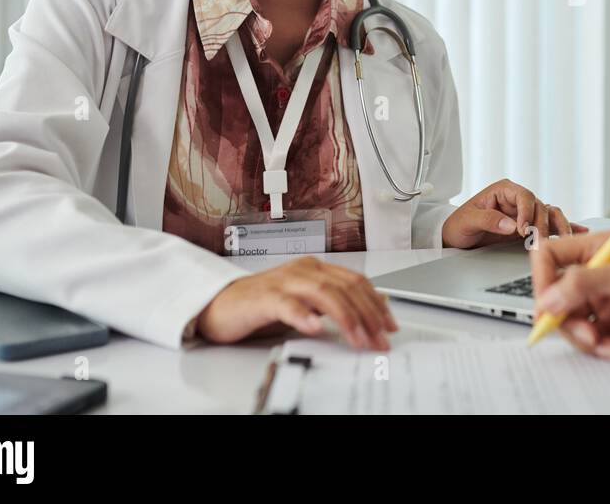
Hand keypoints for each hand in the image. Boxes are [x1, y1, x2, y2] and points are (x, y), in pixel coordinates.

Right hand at [197, 257, 397, 349]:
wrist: (219, 305)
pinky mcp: (264, 298)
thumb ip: (333, 304)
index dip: (376, 303)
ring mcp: (284, 282)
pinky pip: (287, 304)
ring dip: (346, 318)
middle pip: (346, 288)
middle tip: (379, 340)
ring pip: (324, 294)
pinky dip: (303, 316)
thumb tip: (370, 312)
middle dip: (368, 316)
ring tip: (358, 339)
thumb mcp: (305, 303)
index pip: (356, 282)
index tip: (390, 325)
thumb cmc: (263, 305)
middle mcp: (303, 271)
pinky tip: (315, 328)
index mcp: (316, 269)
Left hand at [441, 179, 586, 248]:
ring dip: (558, 226)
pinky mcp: (531, 226)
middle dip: (542, 225)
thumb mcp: (468, 221)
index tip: (522, 230)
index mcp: (504, 190)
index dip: (526, 212)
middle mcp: (519, 199)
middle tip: (539, 242)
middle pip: (540, 207)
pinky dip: (565, 226)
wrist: (458, 238)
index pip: (524, 196)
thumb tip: (512, 224)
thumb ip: (489, 220)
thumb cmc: (459, 225)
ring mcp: (526, 212)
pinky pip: (551, 224)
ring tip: (565, 238)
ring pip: (550, 214)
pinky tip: (579, 230)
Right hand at [530, 230, 609, 357]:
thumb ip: (585, 284)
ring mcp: (606, 300)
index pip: (550, 257)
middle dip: (569, 321)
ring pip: (573, 323)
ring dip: (590, 339)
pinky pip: (592, 339)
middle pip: (557, 298)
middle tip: (588, 335)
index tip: (548, 305)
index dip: (542, 281)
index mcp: (599, 248)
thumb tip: (549, 297)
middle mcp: (598, 273)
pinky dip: (606, 346)